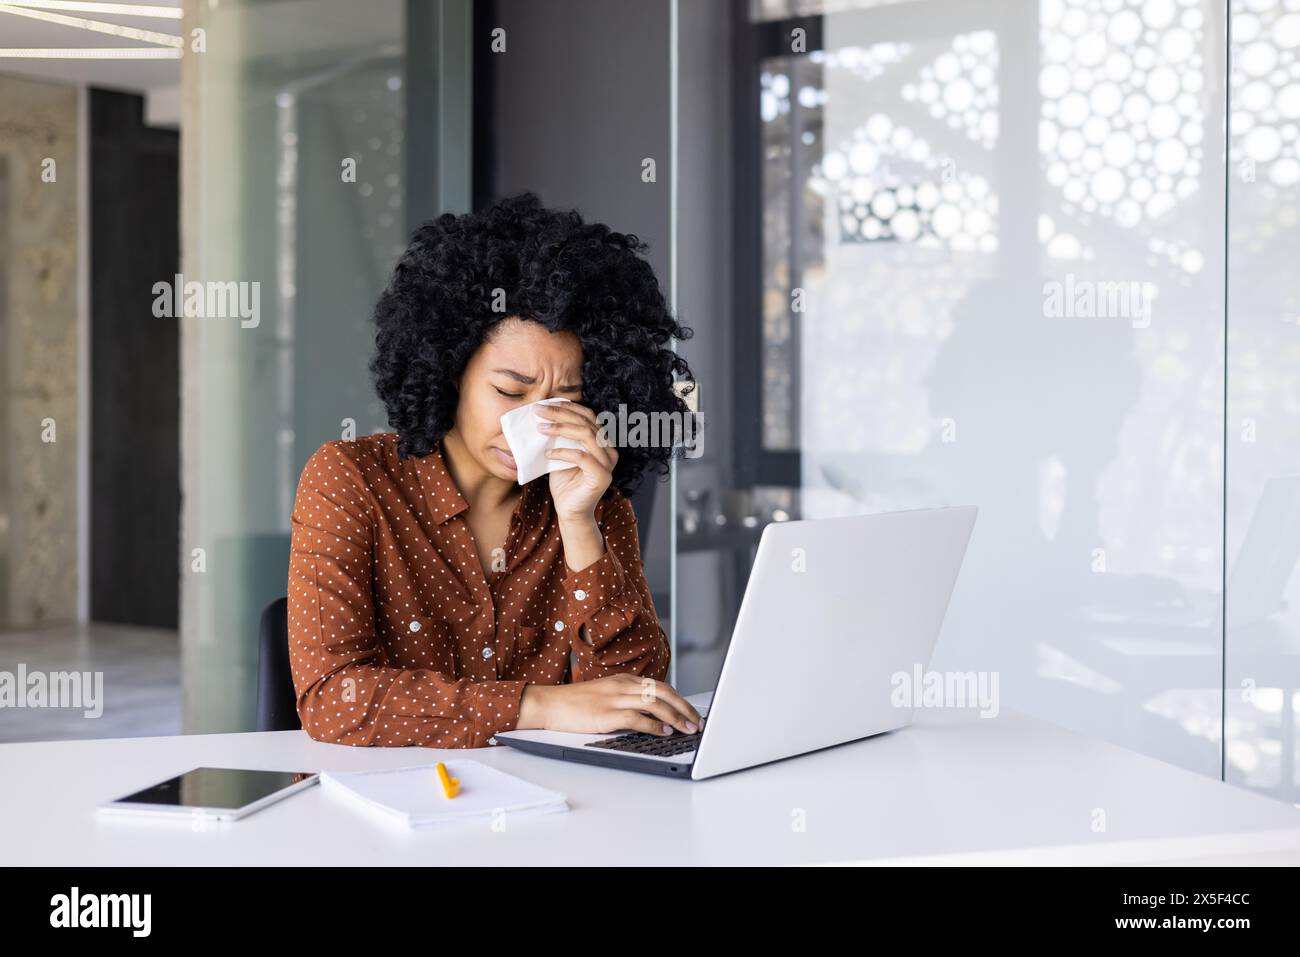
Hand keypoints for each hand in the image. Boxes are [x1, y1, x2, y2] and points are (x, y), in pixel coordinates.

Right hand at [519, 675, 703, 736]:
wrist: (549, 704)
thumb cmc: (575, 704)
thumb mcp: (605, 695)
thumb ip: (627, 700)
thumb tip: (651, 715)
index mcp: (624, 680)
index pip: (660, 686)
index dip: (680, 700)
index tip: (691, 712)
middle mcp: (622, 686)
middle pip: (663, 692)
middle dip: (684, 708)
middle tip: (697, 722)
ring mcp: (614, 699)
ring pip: (655, 704)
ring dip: (676, 717)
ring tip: (688, 729)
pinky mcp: (606, 714)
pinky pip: (637, 718)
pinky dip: (655, 725)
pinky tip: (665, 732)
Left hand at [537, 401, 616, 523]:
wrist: (570, 512)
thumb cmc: (565, 483)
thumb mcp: (561, 454)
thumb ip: (560, 438)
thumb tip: (544, 417)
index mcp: (602, 442)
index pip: (588, 416)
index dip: (568, 407)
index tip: (545, 404)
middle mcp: (609, 450)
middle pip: (586, 422)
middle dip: (561, 413)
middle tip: (539, 411)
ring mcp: (608, 463)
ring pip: (587, 435)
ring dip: (561, 429)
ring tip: (541, 429)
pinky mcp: (602, 476)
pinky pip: (582, 457)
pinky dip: (563, 453)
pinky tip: (547, 454)